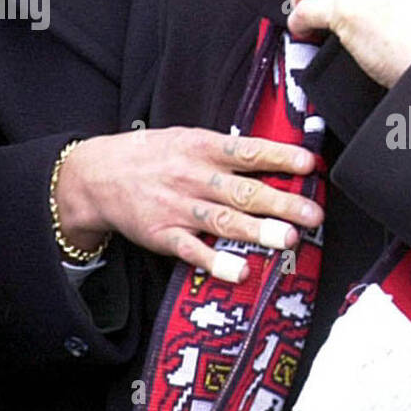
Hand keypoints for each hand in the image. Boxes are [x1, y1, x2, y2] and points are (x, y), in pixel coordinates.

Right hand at [53, 128, 323, 282]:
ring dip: (258, 231)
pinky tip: (239, 271)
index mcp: (203, 148)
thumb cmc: (154, 156)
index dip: (279, 158)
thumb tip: (277, 157)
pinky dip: (214, 261)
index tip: (309, 164)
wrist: (96, 175)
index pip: (248, 151)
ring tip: (289, 240)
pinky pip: (192, 250)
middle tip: (313, 214)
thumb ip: (228, 150)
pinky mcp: (164, 235)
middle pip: (243, 191)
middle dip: (281, 203)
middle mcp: (194, 177)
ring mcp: (179, 208)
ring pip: (223, 221)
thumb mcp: (189, 139)